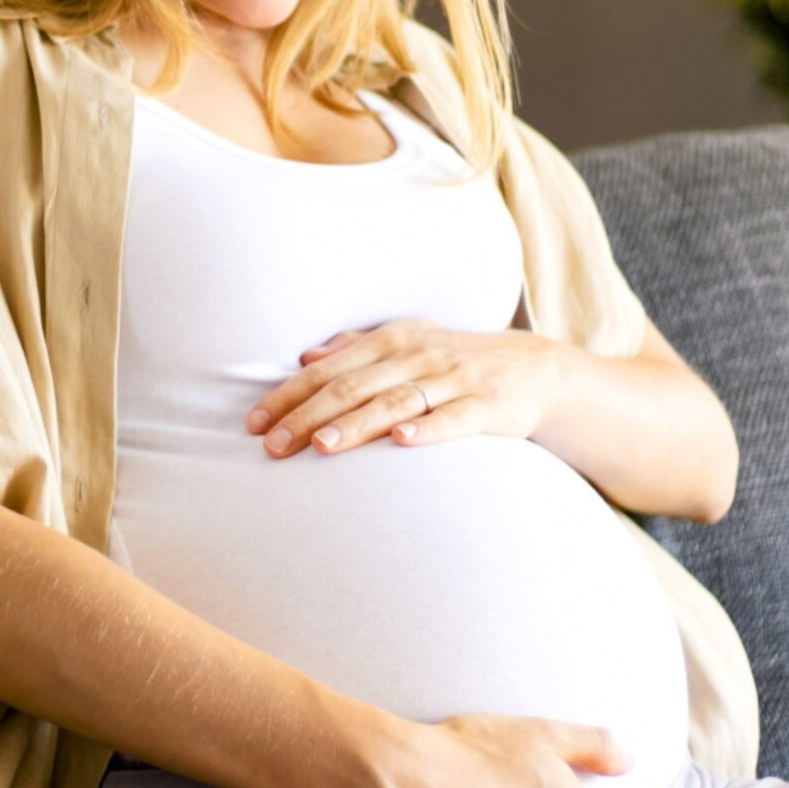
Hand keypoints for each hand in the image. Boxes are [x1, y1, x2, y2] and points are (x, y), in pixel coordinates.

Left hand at [245, 319, 565, 457]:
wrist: (535, 370)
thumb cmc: (456, 361)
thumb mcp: (407, 344)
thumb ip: (356, 349)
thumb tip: (305, 357)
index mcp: (391, 340)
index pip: (327, 370)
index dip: (288, 395)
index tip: (253, 423)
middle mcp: (417, 354)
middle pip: (352, 387)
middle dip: (308, 416)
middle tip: (272, 446)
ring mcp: (453, 379)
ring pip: (395, 403)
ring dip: (356, 425)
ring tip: (321, 447)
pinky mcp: (487, 405)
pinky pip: (454, 419)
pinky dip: (428, 429)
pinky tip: (403, 441)